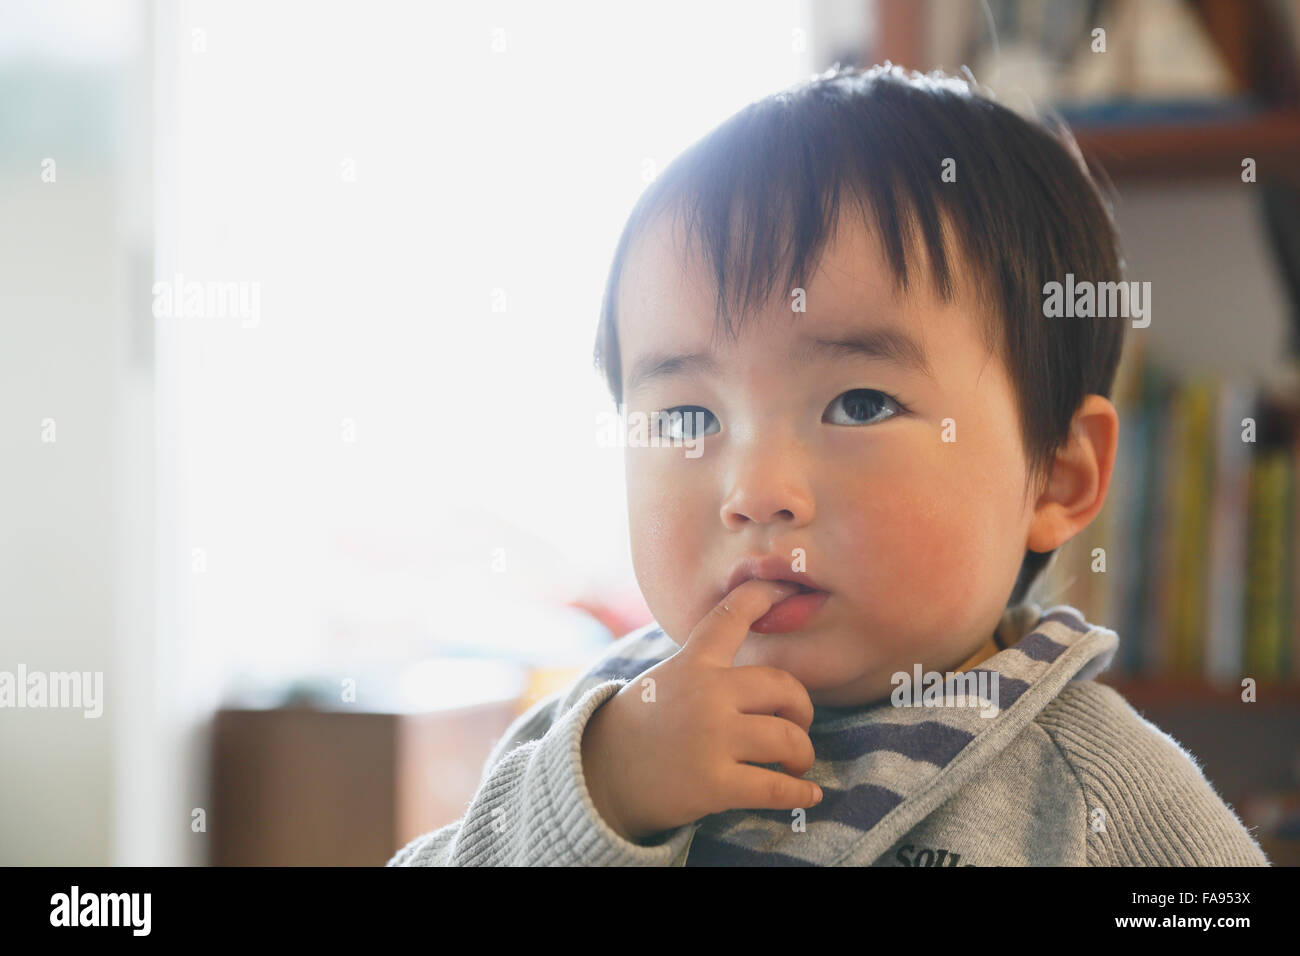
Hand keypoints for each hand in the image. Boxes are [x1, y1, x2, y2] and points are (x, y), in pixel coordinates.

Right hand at [581, 578, 822, 841]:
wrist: (600, 778)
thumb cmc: (644, 726)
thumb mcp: (667, 679)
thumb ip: (708, 668)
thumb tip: (765, 674)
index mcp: (692, 663)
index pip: (731, 616)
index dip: (764, 596)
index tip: (788, 589)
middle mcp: (705, 694)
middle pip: (784, 687)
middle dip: (802, 708)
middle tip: (797, 724)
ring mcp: (711, 738)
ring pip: (789, 739)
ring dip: (802, 753)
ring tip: (796, 762)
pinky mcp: (714, 784)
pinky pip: (776, 788)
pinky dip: (799, 793)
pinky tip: (807, 794)